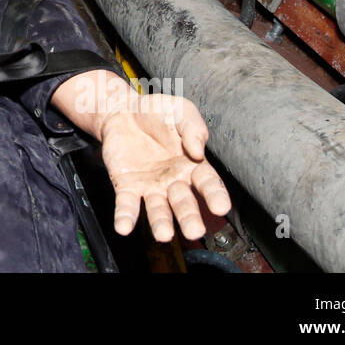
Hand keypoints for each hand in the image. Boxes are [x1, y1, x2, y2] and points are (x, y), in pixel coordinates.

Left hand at [97, 92, 230, 241]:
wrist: (122, 110)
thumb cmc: (157, 112)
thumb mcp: (181, 111)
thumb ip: (193, 128)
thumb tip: (198, 150)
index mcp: (193, 165)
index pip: (208, 184)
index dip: (215, 196)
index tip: (221, 208)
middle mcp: (174, 181)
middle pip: (184, 203)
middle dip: (189, 217)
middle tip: (194, 231)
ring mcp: (150, 186)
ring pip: (157, 209)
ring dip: (160, 223)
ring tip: (163, 234)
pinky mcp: (127, 186)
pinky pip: (127, 204)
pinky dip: (126, 216)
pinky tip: (124, 226)